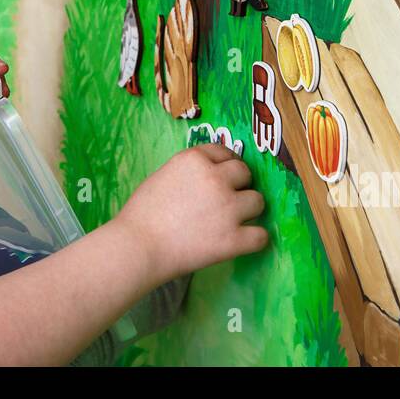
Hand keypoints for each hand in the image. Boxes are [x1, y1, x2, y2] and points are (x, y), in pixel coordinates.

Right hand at [112, 143, 266, 282]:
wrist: (137, 247)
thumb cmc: (140, 214)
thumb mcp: (163, 176)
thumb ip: (190, 172)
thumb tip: (207, 177)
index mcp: (195, 159)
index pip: (224, 151)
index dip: (226, 164)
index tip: (226, 175)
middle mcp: (216, 178)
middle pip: (245, 174)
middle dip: (239, 185)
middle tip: (228, 199)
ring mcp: (228, 208)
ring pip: (258, 201)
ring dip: (249, 210)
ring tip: (234, 221)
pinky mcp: (234, 239)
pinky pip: (261, 236)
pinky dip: (254, 239)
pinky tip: (244, 241)